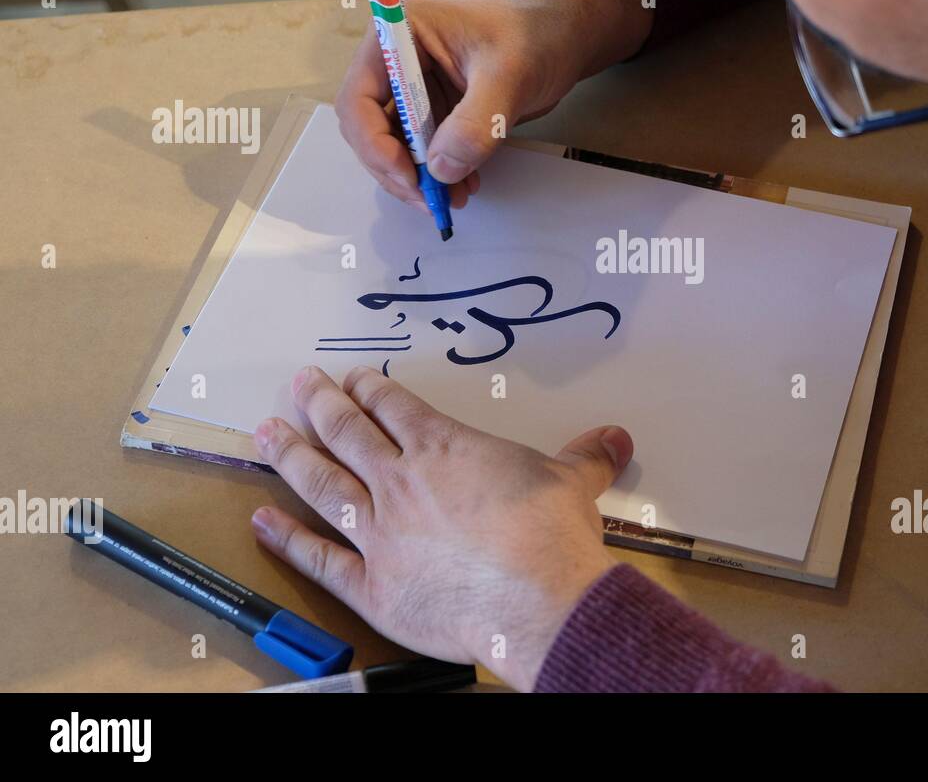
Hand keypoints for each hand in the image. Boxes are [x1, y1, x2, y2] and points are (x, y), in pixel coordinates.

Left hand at [249, 365, 631, 690]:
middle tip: (300, 384)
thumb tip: (616, 438)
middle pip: (347, 434)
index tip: (352, 378)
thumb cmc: (551, 539)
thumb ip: (587, 457)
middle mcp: (402, 483)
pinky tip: (260, 520)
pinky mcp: (370, 585)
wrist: (537, 599)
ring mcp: (380, 533)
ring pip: (322, 484)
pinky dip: (285, 539)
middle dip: (320, 405)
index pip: (394, 408)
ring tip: (265, 433)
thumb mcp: (573, 483)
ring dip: (290, 456)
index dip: (369, 389)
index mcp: (445, 449)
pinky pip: (318, 557)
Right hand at [336, 0, 652, 209]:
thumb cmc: (536, 38)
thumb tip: (442, 169)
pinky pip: (424, 150)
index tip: (408, 174)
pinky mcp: (435, 111)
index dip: (374, 142)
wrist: (563, 40)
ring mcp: (414, 88)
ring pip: (395, 145)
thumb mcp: (508, 75)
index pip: (360, 97)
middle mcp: (395, 61)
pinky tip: (464, 186)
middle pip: (370, 127)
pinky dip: (438, 173)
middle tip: (429, 200)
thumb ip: (476, 122)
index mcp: (396, 33)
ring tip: (453, 199)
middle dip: (395, 168)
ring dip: (417, 177)